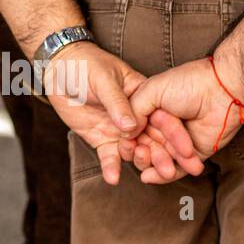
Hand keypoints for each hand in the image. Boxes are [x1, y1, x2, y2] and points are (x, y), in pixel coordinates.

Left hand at [43, 42, 196, 185]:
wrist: (57, 69)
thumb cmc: (84, 64)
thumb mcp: (103, 79)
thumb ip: (117, 102)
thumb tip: (131, 127)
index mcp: (142, 97)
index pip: (163, 118)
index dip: (175, 134)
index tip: (185, 151)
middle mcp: (135, 117)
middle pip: (153, 139)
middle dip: (163, 156)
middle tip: (170, 172)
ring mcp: (119, 130)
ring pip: (136, 151)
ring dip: (142, 163)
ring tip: (147, 175)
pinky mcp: (102, 139)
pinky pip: (110, 156)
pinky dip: (111, 168)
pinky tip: (113, 179)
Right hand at [129, 57, 243, 183]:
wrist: (222, 92)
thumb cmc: (188, 84)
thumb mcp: (151, 90)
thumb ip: (134, 109)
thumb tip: (124, 131)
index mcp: (150, 110)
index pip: (133, 130)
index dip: (128, 139)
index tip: (126, 144)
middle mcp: (162, 127)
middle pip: (145, 146)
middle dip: (142, 153)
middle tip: (142, 153)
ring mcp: (177, 141)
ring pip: (159, 159)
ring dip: (155, 164)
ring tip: (153, 165)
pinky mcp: (194, 154)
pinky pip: (176, 168)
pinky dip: (164, 176)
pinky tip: (152, 177)